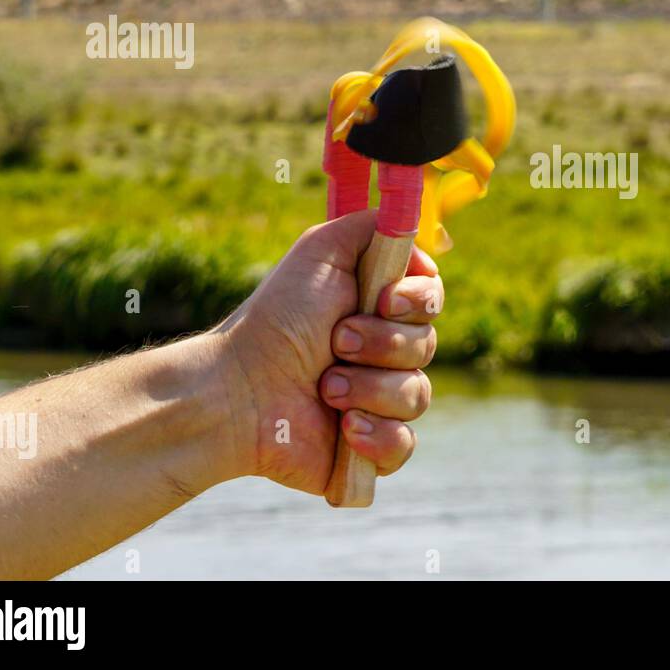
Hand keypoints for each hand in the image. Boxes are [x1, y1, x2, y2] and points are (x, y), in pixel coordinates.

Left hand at [217, 210, 441, 494]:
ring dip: (370, 388)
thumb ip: (372, 226)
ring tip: (325, 388)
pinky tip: (345, 428)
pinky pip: (405, 445)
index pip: (431, 300)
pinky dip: (378, 435)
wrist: (238, 391)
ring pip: (417, 395)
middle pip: (428, 345)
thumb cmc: (275, 320)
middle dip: (382, 344)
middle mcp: (385, 354)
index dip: (418, 301)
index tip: (383, 300)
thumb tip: (409, 220)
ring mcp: (380, 402)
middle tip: (336, 342)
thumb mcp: (321, 251)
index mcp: (378, 310)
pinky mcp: (371, 449)